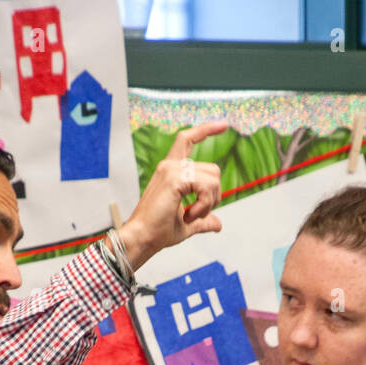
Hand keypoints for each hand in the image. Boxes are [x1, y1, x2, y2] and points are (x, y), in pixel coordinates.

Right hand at [116, 120, 228, 270]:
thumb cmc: (157, 232)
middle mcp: (170, 166)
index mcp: (171, 171)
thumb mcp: (187, 225)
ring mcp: (171, 169)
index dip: (206, 130)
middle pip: (213, 169)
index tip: (223, 125)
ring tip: (190, 216)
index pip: (188, 140)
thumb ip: (203, 220)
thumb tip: (217, 224)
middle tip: (197, 214)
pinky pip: (206, 186)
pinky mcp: (174, 178)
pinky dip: (204, 205)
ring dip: (209, 203)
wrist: (141, 239)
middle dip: (214, 196)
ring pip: (213, 178)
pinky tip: (189, 215)